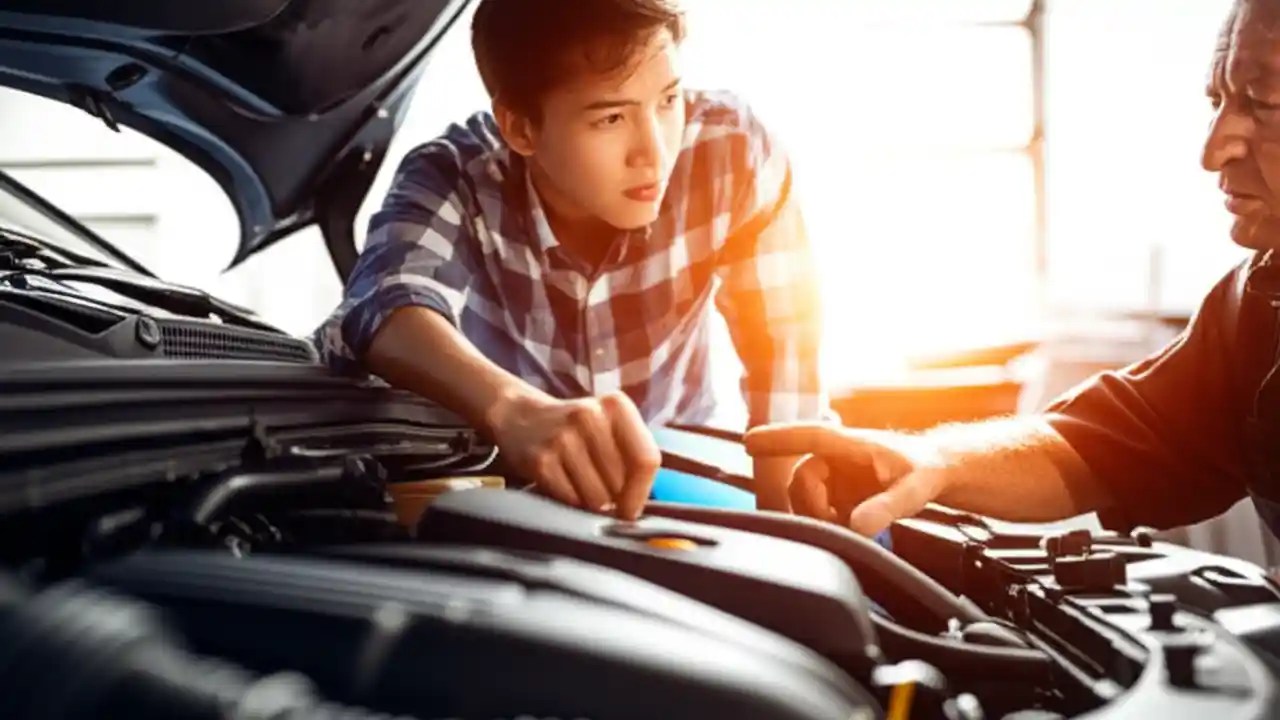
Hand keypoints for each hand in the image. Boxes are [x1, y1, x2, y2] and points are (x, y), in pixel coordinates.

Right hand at [484, 389, 659, 519]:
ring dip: (591, 504)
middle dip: (614, 499)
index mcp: (616, 405)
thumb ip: (633, 456)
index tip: (633, 508)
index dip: (641, 492)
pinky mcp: (540, 460)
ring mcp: (562, 437)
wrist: (520, 417)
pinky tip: (563, 484)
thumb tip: (640, 505)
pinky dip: (570, 503)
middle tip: (599, 488)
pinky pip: (570, 501)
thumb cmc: (575, 429)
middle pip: (620, 485)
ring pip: (597, 499)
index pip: (645, 460)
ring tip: (580, 484)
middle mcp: (590, 415)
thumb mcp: (610, 427)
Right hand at [744, 422, 946, 536]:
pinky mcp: (837, 490)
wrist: (938, 471)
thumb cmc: (926, 470)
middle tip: (834, 524)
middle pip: (802, 477)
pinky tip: (847, 526)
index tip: (749, 442)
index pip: (808, 436)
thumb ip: (887, 507)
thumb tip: (858, 527)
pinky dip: (825, 520)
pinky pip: (816, 505)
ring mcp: (836, 473)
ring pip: (806, 494)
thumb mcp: (914, 490)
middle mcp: (838, 457)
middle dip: (811, 505)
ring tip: (845, 526)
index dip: (777, 438)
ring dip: (817, 514)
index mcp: (852, 445)